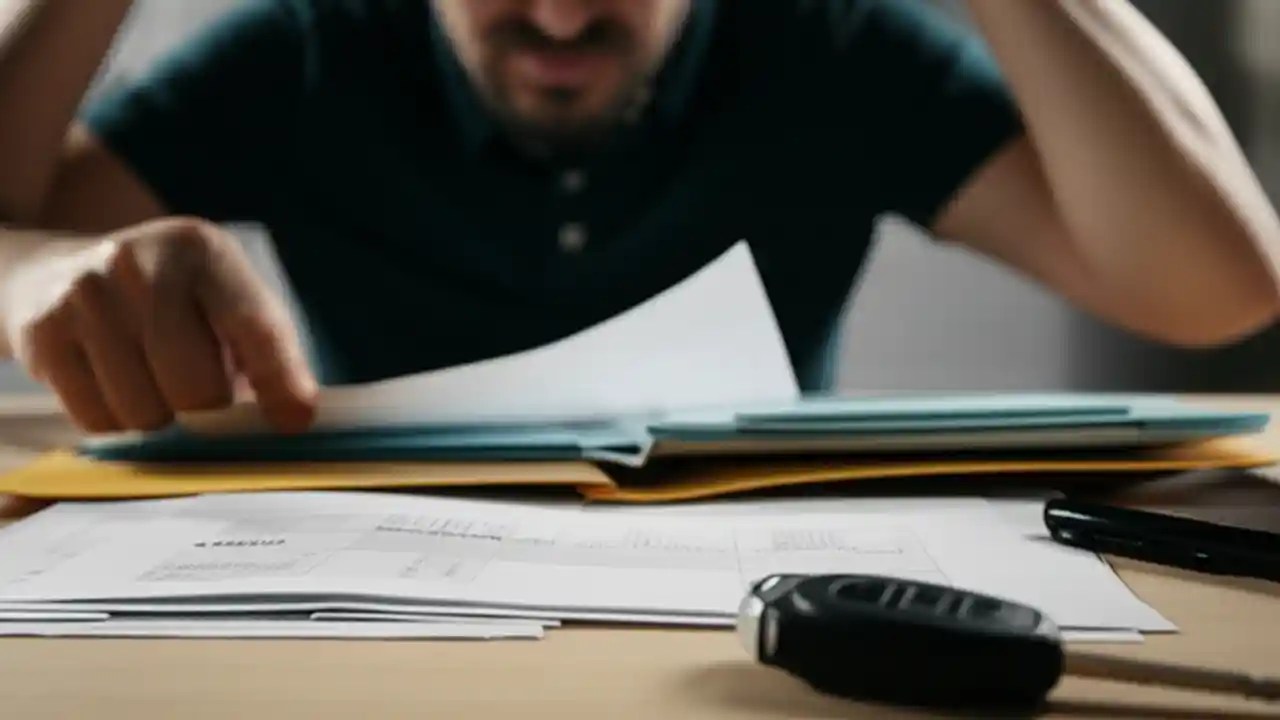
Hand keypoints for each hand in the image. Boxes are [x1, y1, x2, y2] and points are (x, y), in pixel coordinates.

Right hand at [3, 217, 316, 433]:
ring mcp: (85, 296)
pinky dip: (117, 426)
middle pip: (197, 387)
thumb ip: (264, 354)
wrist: (63, 274)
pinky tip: (118, 390)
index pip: (254, 324)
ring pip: (146, 413)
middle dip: (209, 411)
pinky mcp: (44, 334)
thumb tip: (294, 419)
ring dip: (161, 422)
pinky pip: (97, 421)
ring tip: (157, 385)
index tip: (294, 422)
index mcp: (202, 251)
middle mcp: (139, 263)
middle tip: (204, 398)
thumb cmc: (171, 303)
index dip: (280, 382)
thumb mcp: (224, 303)